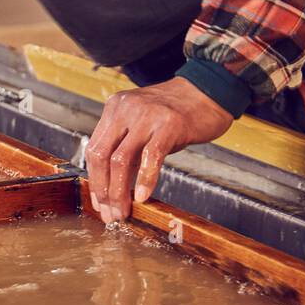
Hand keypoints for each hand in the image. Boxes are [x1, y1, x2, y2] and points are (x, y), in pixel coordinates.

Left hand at [85, 76, 233, 223]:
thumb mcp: (143, 127)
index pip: (94, 149)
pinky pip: (150, 157)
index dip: (94, 180)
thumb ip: (128, 149)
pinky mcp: (169, 124)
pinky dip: (145, 179)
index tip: (99, 202)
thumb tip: (114, 186)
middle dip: (102, 189)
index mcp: (114, 108)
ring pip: (120, 159)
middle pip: (101, 156)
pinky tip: (143, 196)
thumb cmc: (178, 113)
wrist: (210, 92)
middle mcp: (125, 109)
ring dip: (119, 191)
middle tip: (110, 213)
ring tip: (123, 211)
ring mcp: (146, 116)